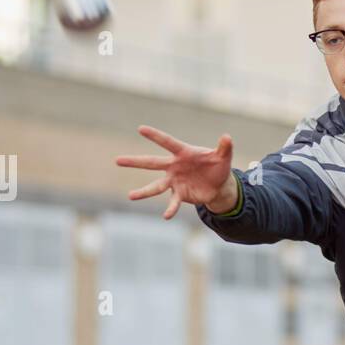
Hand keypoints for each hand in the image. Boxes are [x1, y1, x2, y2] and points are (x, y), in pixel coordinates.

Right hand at [115, 125, 235, 219]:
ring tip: (130, 196)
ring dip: (144, 192)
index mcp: (183, 153)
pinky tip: (166, 216)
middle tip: (117, 160)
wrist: (219, 184)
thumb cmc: (217, 166)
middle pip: (152, 163)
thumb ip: (225, 148)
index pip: (167, 143)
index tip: (141, 129)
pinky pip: (173, 202)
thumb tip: (227, 137)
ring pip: (156, 186)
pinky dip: (171, 209)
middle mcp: (174, 166)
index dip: (155, 136)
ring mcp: (174, 181)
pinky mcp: (179, 194)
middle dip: (135, 162)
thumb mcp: (223, 157)